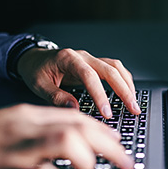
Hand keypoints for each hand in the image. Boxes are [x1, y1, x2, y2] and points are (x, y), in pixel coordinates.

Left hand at [17, 48, 140, 117]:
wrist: (33, 58)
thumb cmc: (35, 70)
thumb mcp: (38, 85)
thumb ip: (56, 97)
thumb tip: (75, 109)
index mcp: (68, 59)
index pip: (90, 76)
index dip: (100, 95)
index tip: (107, 112)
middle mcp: (83, 56)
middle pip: (110, 70)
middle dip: (124, 90)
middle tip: (132, 109)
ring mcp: (90, 59)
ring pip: (115, 68)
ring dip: (127, 85)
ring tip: (134, 103)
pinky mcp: (93, 64)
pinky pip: (113, 69)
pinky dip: (123, 80)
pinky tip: (127, 92)